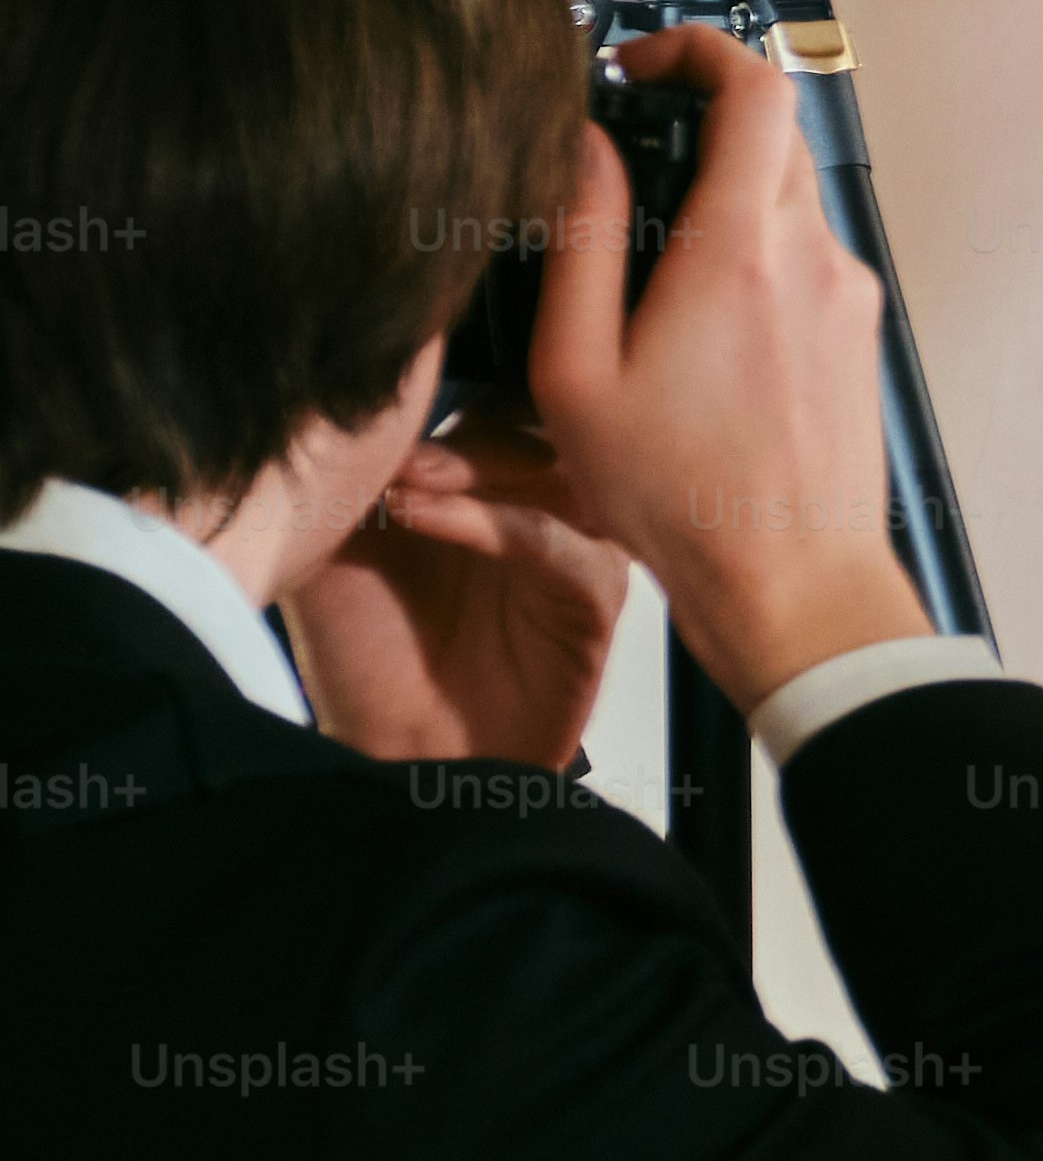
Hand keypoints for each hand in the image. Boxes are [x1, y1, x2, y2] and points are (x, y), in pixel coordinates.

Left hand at [286, 421, 633, 767]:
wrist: (399, 756)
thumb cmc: (370, 660)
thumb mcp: (335, 552)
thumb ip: (345, 481)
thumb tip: (331, 407)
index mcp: (485, 488)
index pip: (488, 409)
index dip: (434, 403)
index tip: (367, 415)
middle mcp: (538, 508)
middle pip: (533, 429)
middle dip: (459, 434)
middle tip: (394, 450)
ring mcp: (573, 550)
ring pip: (557, 473)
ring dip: (479, 466)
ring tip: (406, 479)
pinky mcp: (593, 600)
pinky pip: (560, 543)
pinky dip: (494, 522)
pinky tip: (426, 516)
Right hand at [524, 27, 929, 701]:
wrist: (793, 578)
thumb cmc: (682, 495)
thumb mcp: (580, 372)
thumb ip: (580, 243)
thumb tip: (583, 149)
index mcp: (742, 251)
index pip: (755, 86)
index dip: (700, 49)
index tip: (644, 64)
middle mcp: (814, 256)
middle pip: (772, 135)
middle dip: (700, 128)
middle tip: (632, 164)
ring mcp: (850, 293)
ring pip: (787, 199)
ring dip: (723, 202)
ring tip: (652, 269)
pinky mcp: (861, 329)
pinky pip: (804, 256)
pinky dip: (751, 257)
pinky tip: (698, 325)